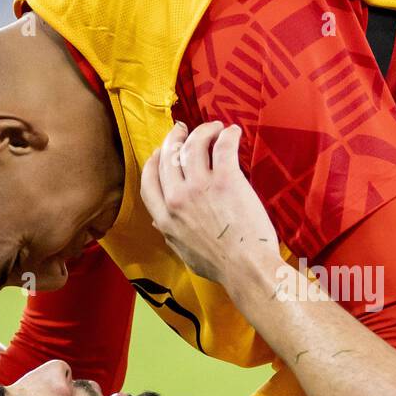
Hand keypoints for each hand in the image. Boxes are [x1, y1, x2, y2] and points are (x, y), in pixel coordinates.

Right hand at [141, 121, 281, 284]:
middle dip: (174, 138)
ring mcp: (200, 187)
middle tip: (183, 129)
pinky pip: (222, 147)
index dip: (153, 160)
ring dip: (203, 131)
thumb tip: (158, 221)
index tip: (160, 151)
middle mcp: (177, 199)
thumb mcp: (183, 253)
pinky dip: (227, 135)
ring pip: (193, 146)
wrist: (246, 269)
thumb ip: (170, 234)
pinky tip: (232, 132)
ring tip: (214, 127)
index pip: (149, 180)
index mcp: (164, 217)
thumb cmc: (219, 266)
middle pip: (168, 156)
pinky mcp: (225, 180)